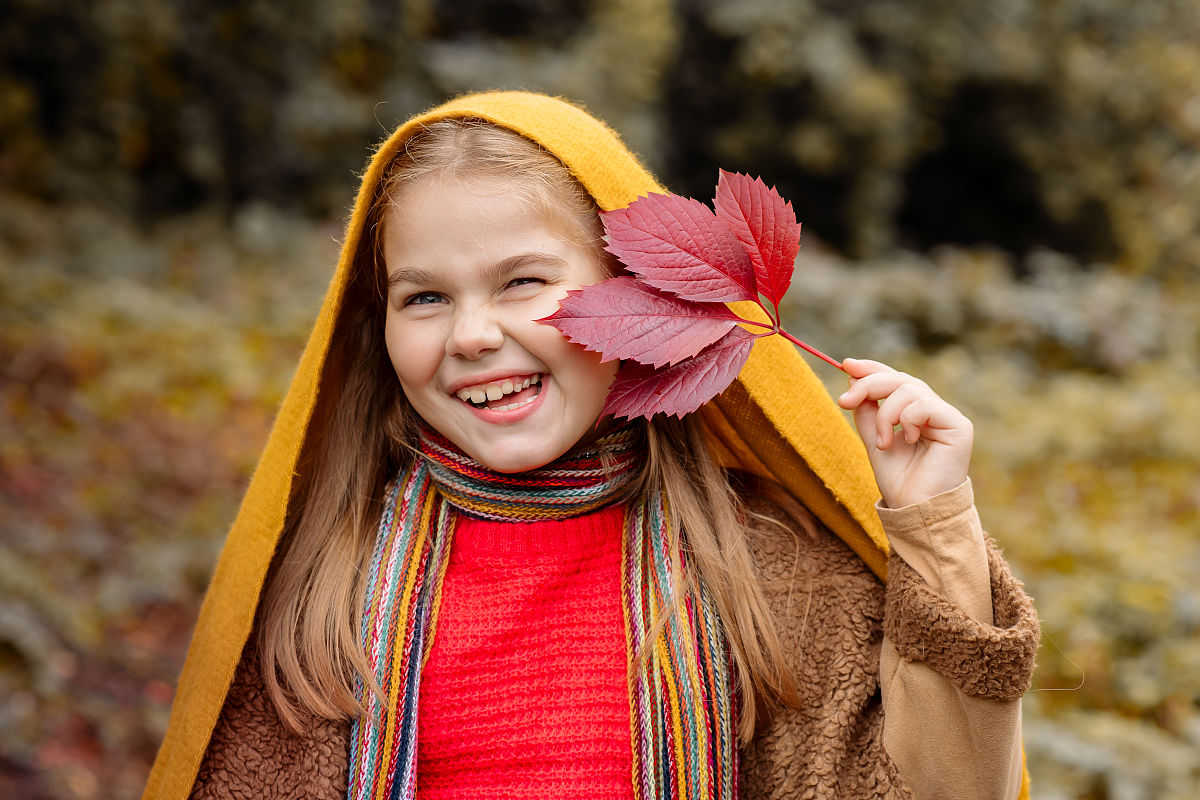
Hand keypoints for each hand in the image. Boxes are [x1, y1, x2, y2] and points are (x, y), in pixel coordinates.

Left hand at [837, 358, 972, 508]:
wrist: (915, 509)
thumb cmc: (898, 480)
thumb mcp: (874, 439)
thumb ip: (866, 410)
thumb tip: (854, 376)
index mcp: (915, 412)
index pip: (896, 379)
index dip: (873, 369)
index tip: (846, 364)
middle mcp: (933, 411)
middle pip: (901, 379)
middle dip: (869, 385)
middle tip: (845, 401)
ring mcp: (947, 417)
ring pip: (910, 389)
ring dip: (886, 413)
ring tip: (882, 442)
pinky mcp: (959, 426)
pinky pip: (925, 405)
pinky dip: (907, 419)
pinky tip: (905, 440)